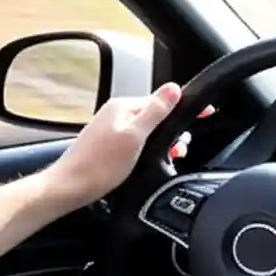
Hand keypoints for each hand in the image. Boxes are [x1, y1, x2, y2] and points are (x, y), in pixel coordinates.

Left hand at [42, 82, 183, 209]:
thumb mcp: (135, 136)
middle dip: (173, 129)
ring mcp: (110, 128)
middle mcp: (116, 113)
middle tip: (180, 149)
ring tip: (168, 157)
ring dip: (162, 141)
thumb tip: (173, 88)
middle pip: (155, 114)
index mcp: (123, 106)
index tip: (205, 113)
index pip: (162, 99)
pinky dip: (148, 148)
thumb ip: (156, 111)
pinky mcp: (107, 144)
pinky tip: (148, 161)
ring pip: (147, 129)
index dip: (184, 107)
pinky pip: (136, 139)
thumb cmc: (99, 166)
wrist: (70, 187)